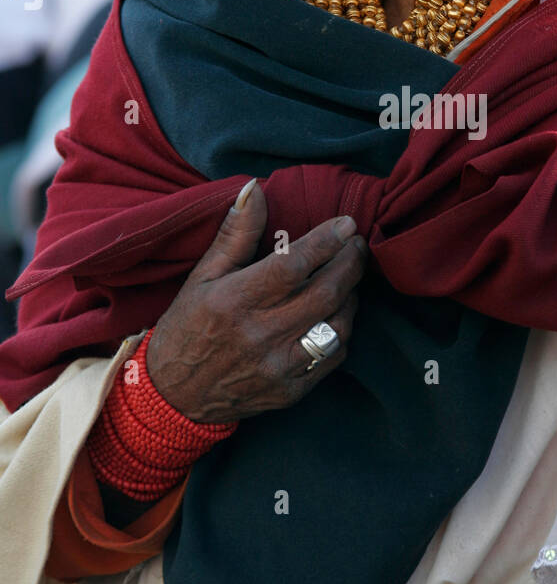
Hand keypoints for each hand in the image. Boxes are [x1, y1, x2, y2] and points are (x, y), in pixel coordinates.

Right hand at [146, 179, 366, 421]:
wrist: (173, 394)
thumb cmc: (188, 325)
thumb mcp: (202, 276)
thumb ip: (234, 233)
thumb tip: (254, 188)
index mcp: (234, 301)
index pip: (293, 265)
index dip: (326, 242)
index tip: (347, 224)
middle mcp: (259, 335)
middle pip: (325, 293)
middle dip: (350, 263)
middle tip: (357, 244)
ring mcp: (278, 367)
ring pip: (337, 326)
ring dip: (351, 296)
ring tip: (348, 276)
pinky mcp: (290, 390)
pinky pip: (333, 357)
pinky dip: (342, 331)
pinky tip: (337, 313)